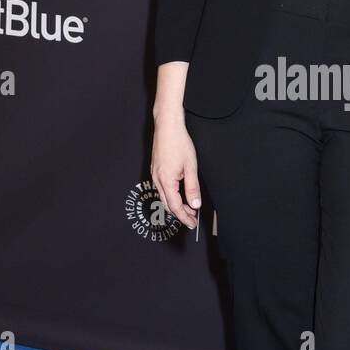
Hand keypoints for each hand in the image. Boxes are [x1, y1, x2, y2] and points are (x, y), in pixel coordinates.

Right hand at [151, 114, 201, 229]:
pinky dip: (171, 195)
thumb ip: (192, 187)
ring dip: (176, 205)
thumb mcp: (191, 166)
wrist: (167, 126)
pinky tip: (180, 194)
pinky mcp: (155, 170)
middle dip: (180, 214)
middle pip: (167, 205)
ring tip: (189, 207)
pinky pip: (162, 188)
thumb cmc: (178, 142)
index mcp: (166, 180)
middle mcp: (157, 179)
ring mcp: (154, 174)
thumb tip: (195, 204)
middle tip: (192, 218)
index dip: (184, 217)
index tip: (192, 223)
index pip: (175, 206)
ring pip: (164, 197)